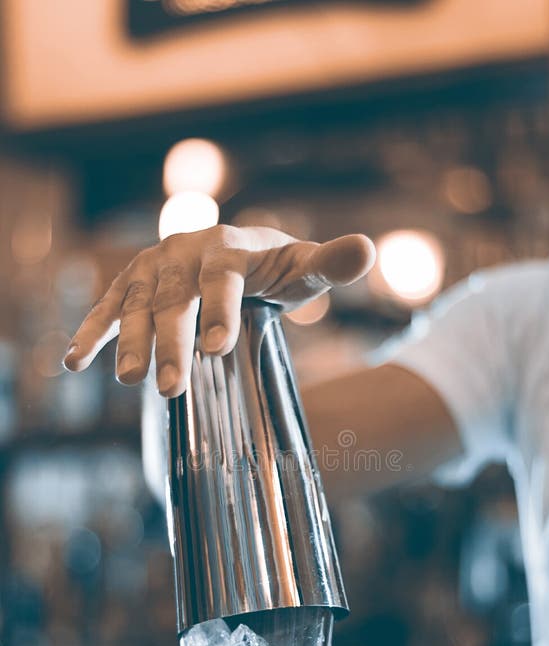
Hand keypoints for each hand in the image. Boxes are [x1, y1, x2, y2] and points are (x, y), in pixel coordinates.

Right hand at [62, 225, 375, 396]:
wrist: (234, 252)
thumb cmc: (275, 269)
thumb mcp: (303, 266)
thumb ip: (331, 264)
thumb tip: (368, 249)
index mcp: (229, 247)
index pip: (222, 280)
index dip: (219, 310)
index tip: (217, 347)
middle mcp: (184, 253)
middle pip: (174, 300)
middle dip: (172, 344)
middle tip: (170, 389)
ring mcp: (153, 268)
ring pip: (137, 305)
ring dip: (128, 341)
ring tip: (128, 381)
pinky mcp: (132, 285)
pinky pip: (108, 308)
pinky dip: (91, 332)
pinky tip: (74, 362)